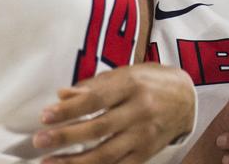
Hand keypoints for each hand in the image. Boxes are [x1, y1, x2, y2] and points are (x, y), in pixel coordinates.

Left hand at [33, 63, 194, 163]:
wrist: (189, 99)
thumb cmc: (152, 82)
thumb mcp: (127, 74)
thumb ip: (94, 85)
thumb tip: (61, 95)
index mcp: (133, 85)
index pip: (96, 99)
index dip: (69, 109)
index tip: (45, 115)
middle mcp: (140, 110)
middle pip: (98, 128)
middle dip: (65, 137)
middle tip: (39, 140)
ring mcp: (144, 135)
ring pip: (105, 154)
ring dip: (74, 161)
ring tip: (48, 162)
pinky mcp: (146, 153)